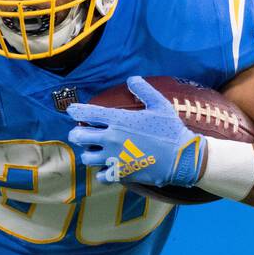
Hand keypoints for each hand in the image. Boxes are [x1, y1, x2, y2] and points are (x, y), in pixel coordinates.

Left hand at [65, 76, 204, 187]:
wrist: (181, 157)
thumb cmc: (171, 129)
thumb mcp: (160, 104)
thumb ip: (144, 90)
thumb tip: (132, 79)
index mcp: (119, 119)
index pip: (87, 113)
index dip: (75, 111)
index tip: (72, 111)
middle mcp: (112, 138)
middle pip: (78, 136)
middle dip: (77, 133)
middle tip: (82, 133)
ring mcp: (114, 157)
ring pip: (86, 157)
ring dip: (88, 153)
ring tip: (95, 151)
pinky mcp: (120, 174)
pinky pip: (100, 176)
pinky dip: (101, 172)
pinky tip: (107, 167)